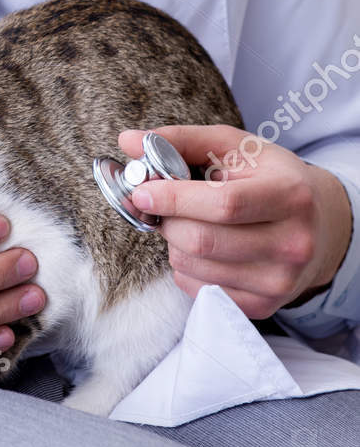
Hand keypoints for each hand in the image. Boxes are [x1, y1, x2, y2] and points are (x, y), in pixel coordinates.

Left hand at [118, 123, 353, 317]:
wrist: (319, 225)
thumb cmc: (270, 178)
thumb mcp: (236, 148)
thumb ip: (182, 140)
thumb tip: (128, 140)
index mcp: (290, 195)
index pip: (223, 204)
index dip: (174, 198)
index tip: (142, 191)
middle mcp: (291, 243)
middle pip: (202, 240)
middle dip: (167, 220)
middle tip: (158, 206)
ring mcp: (279, 281)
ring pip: (193, 266)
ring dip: (173, 242)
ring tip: (186, 222)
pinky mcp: (263, 306)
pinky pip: (198, 289)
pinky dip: (184, 267)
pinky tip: (200, 248)